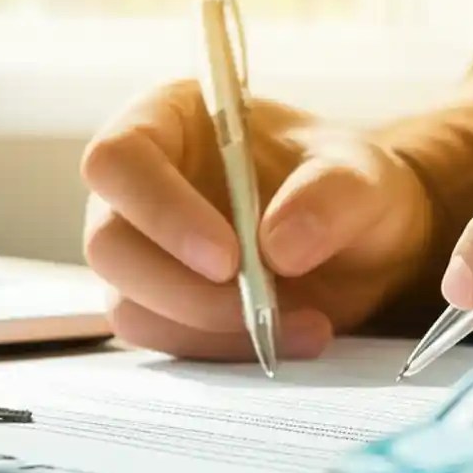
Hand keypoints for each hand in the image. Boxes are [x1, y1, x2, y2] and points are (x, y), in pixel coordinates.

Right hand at [80, 80, 431, 361]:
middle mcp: (134, 188)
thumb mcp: (362, 176)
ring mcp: (138, 252)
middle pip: (109, 245)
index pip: (118, 160)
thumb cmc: (342, 187)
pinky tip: (290, 338)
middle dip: (185, 290)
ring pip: (131, 305)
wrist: (357, 244)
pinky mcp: (156, 307)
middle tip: (263, 306)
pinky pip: (165, 342)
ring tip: (306, 324)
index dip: (160, 212)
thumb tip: (279, 247)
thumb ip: (331, 194)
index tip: (227, 258)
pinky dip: (226, 350)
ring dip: (213, 329)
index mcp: (166, 121)